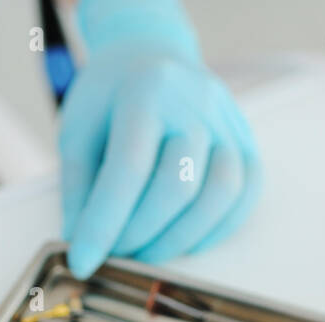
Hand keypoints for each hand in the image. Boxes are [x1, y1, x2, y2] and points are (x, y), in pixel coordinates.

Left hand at [59, 0, 260, 277]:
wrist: (152, 57)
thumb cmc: (110, 99)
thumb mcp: (78, 131)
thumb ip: (79, 188)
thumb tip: (79, 245)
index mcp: (145, 90)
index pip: (128, 168)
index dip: (105, 222)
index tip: (83, 262)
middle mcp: (195, 102)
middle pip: (178, 185)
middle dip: (141, 233)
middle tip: (116, 253)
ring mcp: (228, 121)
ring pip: (219, 194)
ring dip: (180, 238)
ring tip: (148, 252)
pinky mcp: (246, 141)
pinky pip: (244, 194)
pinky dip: (216, 229)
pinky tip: (186, 241)